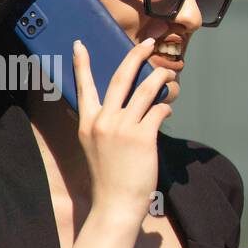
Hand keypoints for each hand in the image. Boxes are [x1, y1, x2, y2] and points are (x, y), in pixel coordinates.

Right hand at [72, 37, 177, 221]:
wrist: (115, 204)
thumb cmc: (108, 178)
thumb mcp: (94, 147)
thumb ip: (103, 125)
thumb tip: (125, 106)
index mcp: (88, 123)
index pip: (83, 87)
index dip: (81, 64)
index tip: (79, 44)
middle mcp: (103, 121)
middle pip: (120, 78)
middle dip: (135, 56)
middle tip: (147, 43)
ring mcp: (123, 128)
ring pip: (146, 89)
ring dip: (160, 77)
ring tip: (168, 74)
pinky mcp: (143, 137)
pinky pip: (159, 111)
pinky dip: (166, 108)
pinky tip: (168, 111)